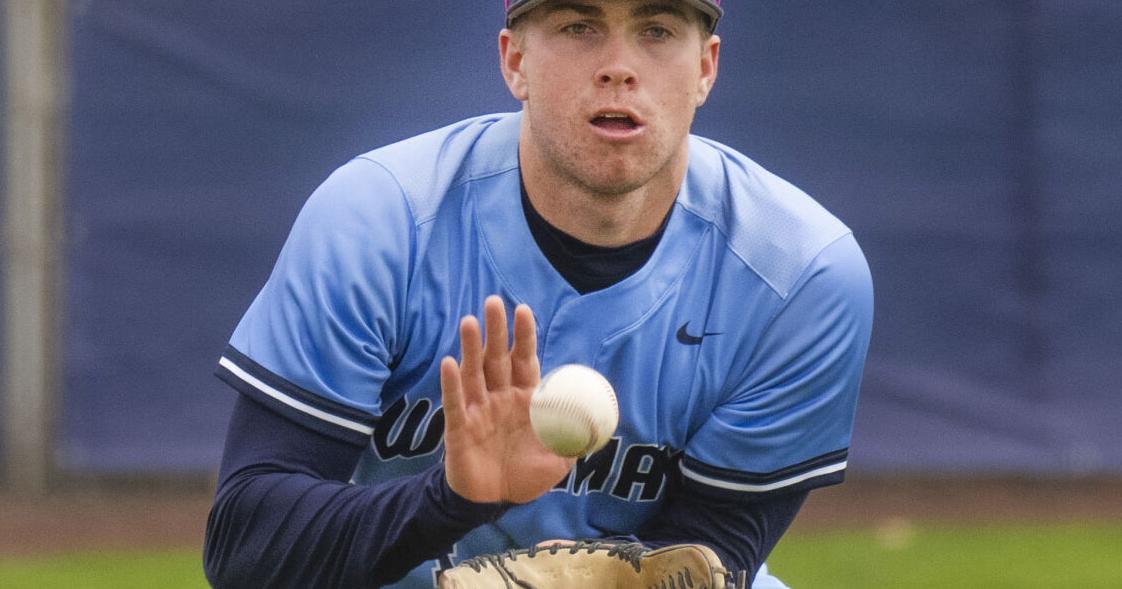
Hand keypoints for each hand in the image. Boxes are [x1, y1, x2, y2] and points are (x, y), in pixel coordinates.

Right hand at [441, 295, 574, 503]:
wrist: (495, 502)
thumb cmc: (526, 475)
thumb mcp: (560, 460)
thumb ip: (576, 439)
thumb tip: (599, 422)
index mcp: (524, 400)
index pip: (523, 360)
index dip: (523, 336)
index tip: (523, 309)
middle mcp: (499, 398)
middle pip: (496, 358)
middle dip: (495, 331)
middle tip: (493, 301)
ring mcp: (478, 411)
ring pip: (473, 374)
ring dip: (470, 348)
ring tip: (469, 321)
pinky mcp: (459, 429)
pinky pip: (455, 404)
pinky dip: (451, 384)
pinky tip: (448, 363)